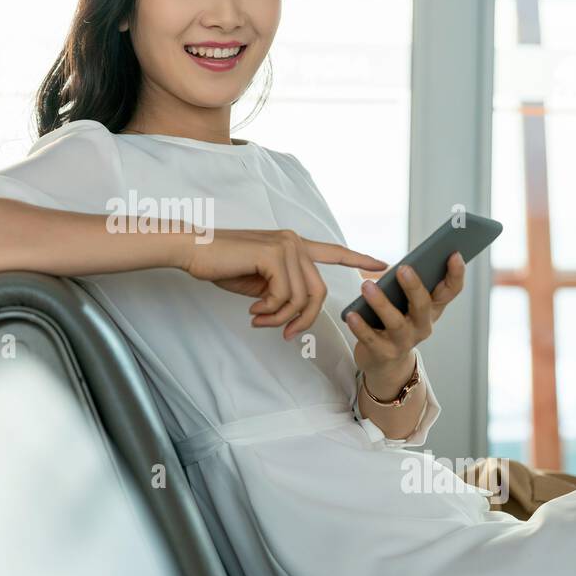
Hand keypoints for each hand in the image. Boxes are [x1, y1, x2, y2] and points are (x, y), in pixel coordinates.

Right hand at [182, 228, 386, 339]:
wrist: (193, 251)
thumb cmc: (222, 264)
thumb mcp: (258, 282)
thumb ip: (281, 290)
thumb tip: (293, 313)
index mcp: (293, 244)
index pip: (333, 251)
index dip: (358, 259)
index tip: (381, 265)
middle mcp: (294, 241)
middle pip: (319, 291)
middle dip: (304, 319)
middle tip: (284, 333)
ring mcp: (286, 246)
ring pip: (302, 298)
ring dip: (281, 318)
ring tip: (259, 320)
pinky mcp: (274, 255)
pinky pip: (285, 296)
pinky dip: (271, 311)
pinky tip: (253, 311)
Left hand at [345, 252, 465, 385]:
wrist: (384, 362)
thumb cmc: (395, 321)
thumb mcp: (406, 303)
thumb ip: (407, 283)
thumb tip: (401, 263)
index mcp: (432, 308)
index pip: (451, 290)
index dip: (455, 273)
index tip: (454, 253)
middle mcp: (422, 326)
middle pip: (423, 305)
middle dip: (414, 286)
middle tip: (403, 268)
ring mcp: (405, 342)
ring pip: (396, 323)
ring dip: (381, 303)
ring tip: (367, 286)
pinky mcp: (384, 353)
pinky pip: (371, 339)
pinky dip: (360, 326)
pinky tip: (351, 314)